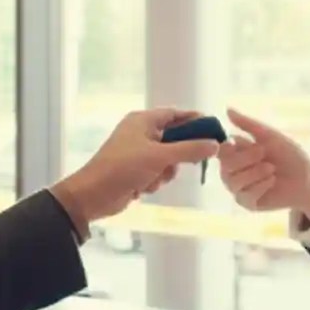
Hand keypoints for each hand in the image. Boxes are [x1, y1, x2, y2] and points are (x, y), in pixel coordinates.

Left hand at [51, 108, 219, 238]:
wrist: (93, 195)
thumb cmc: (123, 168)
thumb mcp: (160, 157)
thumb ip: (189, 150)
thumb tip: (215, 145)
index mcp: (143, 120)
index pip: (175, 114)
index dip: (195, 120)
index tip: (214, 130)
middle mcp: (141, 133)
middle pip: (175, 138)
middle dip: (179, 154)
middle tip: (191, 162)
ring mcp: (138, 152)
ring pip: (169, 159)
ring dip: (166, 171)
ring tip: (154, 178)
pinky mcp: (136, 170)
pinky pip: (158, 172)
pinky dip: (155, 180)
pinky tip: (144, 187)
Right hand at [217, 108, 309, 221]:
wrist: (308, 177)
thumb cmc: (288, 154)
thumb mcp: (270, 135)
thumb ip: (248, 125)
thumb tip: (228, 109)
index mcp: (236, 154)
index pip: (220, 151)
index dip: (227, 148)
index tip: (240, 142)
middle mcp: (233, 172)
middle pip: (225, 167)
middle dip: (245, 159)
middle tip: (263, 153)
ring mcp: (240, 189)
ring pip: (233, 182)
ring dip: (254, 173)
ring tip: (271, 168)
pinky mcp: (249, 204)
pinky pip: (245, 196)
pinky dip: (259, 186)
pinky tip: (272, 181)